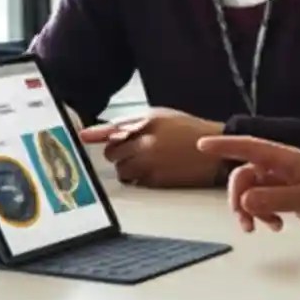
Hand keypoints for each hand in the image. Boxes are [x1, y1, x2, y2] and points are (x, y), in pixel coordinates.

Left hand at [79, 108, 223, 187]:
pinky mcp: (157, 181)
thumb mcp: (161, 117)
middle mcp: (147, 141)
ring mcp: (151, 163)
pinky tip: (154, 171)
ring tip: (145, 162)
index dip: (97, 134)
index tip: (82, 137)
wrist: (216, 152)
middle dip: (119, 153)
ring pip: (121, 170)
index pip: (112, 129)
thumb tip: (91, 132)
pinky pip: (135, 182)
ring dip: (127, 168)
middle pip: (112, 153)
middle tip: (133, 151)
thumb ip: (128, 122)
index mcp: (149, 121)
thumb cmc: (188, 132)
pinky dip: (139, 178)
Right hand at [196, 135, 299, 232]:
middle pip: (242, 176)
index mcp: (284, 158)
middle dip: (238, 199)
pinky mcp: (281, 192)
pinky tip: (277, 225)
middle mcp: (278, 165)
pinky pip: (260, 201)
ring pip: (249, 191)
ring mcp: (278, 179)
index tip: (202, 145)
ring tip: (265, 227)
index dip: (224, 146)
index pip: (248, 147)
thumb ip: (275, 199)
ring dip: (250, 211)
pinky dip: (262, 215)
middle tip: (245, 223)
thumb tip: (246, 200)